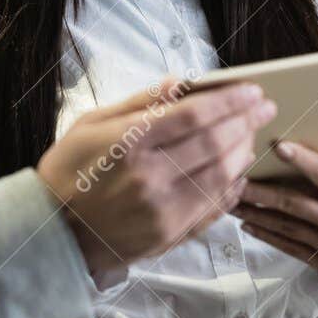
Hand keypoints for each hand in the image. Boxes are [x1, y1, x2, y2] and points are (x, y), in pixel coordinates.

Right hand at [37, 79, 276, 280]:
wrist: (53, 233)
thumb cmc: (68, 172)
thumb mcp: (91, 124)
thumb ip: (139, 103)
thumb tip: (180, 83)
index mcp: (128, 143)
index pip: (194, 115)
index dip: (230, 101)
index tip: (252, 91)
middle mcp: (149, 177)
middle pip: (215, 144)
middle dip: (246, 122)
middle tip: (264, 108)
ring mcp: (163, 210)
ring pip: (222, 176)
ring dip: (243, 152)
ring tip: (251, 135)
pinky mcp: (170, 235)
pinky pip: (214, 208)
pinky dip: (233, 187)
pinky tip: (239, 172)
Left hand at [233, 140, 317, 274]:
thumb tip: (286, 154)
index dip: (300, 159)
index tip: (277, 145)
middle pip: (293, 204)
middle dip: (259, 193)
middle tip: (233, 181)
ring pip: (285, 227)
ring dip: (254, 214)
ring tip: (231, 202)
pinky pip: (289, 247)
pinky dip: (266, 235)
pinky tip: (248, 224)